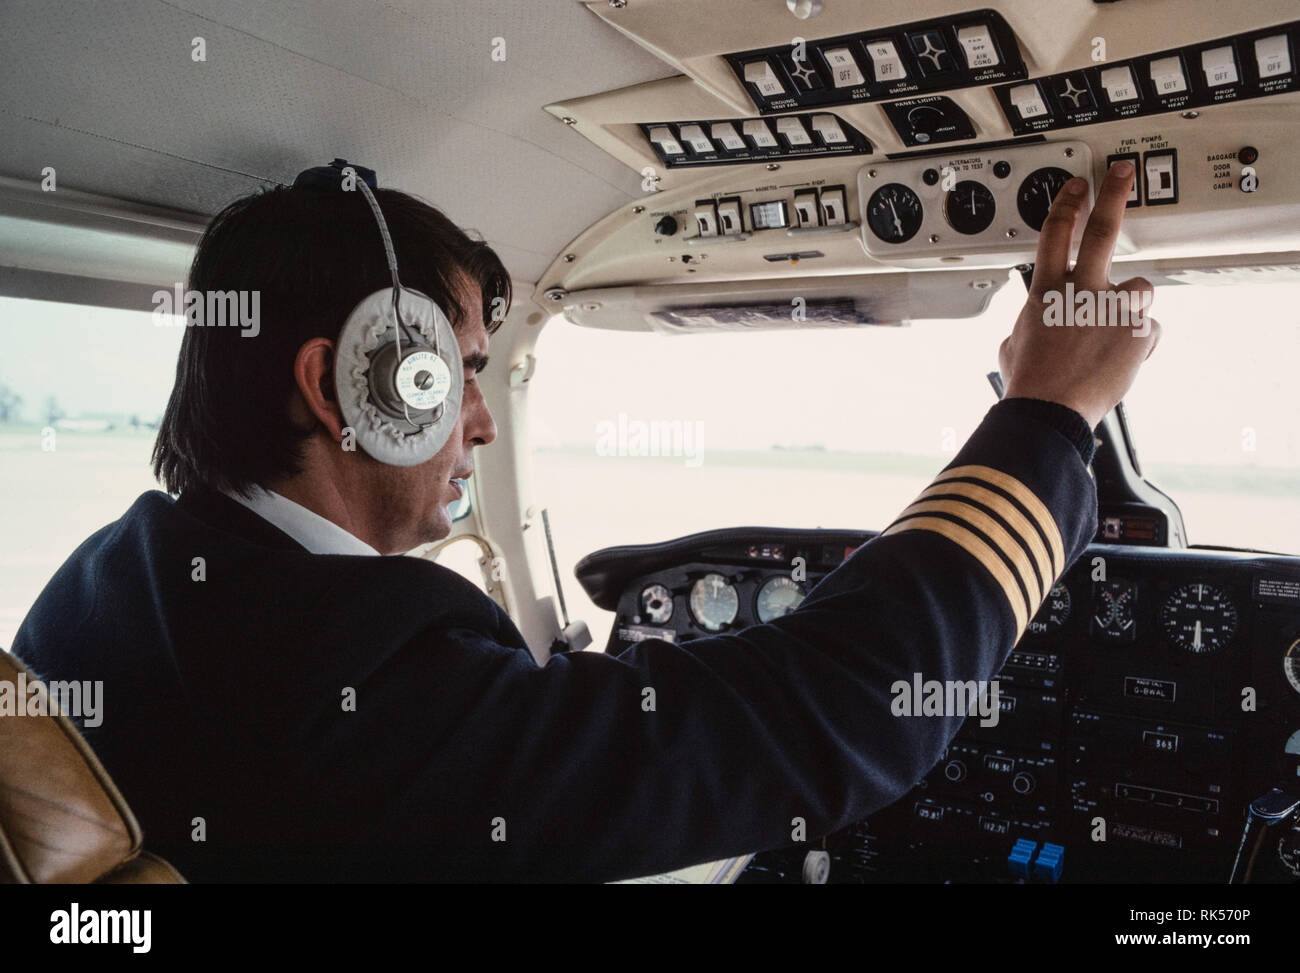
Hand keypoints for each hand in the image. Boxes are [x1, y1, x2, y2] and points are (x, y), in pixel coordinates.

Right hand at [999, 160, 1161, 428]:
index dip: (1067, 204)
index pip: (1055, 234)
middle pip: (1101, 231)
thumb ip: (1029, 323)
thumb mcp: (1013, 345)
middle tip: (1122, 173)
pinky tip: (1120, 361)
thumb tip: (1031, 326)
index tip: (1078, 187)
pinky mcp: (1137, 330)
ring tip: (1115, 333)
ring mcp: (1112, 308)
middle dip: (1112, 196)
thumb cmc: (1029, 382)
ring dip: (1132, 305)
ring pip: (1139, 287)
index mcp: (1045, 292)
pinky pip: (1148, 329)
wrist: (1050, 409)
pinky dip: (1138, 344)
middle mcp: (1080, 292)